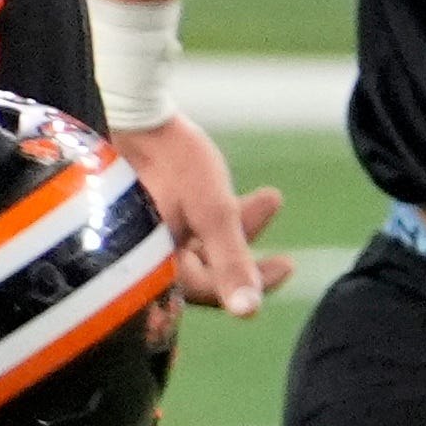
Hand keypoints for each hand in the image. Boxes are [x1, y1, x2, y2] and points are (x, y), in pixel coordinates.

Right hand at [111, 114, 296, 317]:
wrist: (137, 113)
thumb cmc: (174, 160)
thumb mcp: (214, 210)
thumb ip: (232, 262)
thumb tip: (248, 312)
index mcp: (156, 266)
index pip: (210, 292)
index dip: (252, 284)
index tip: (288, 263)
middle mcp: (147, 259)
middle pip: (208, 270)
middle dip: (247, 250)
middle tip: (281, 237)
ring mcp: (148, 237)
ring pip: (202, 246)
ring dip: (238, 227)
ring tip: (270, 197)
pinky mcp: (150, 216)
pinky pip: (192, 229)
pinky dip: (218, 218)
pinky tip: (236, 196)